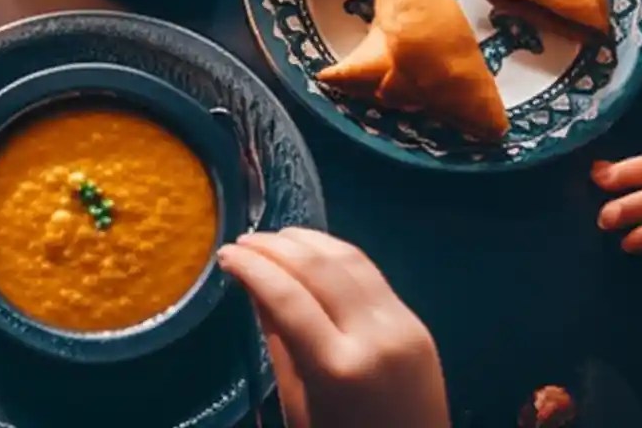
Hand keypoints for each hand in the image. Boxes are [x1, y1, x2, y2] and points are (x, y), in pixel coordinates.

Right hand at [218, 228, 448, 427]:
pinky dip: (337, 254)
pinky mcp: (415, 321)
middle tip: (243, 241)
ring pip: (349, 259)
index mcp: (338, 367)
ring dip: (307, 241)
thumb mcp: (299, 403)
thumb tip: (254, 286)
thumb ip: (279, 341)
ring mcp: (402, 324)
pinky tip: (313, 251)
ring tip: (274, 237)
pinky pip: (371, 274)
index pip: (286, 297)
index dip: (253, 268)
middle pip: (318, 268)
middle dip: (275, 247)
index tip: (226, 255)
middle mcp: (374, 336)